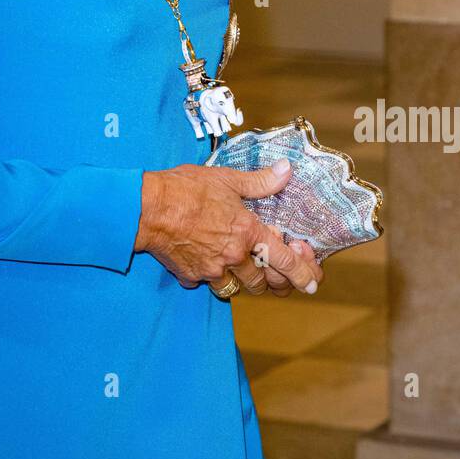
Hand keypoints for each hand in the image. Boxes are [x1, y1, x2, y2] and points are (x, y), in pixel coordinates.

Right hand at [134, 160, 323, 296]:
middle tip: (275, 273)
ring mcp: (211, 269)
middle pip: (262, 282)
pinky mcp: (190, 275)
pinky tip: (208, 261)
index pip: (285, 261)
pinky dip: (211, 276)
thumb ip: (260, 181)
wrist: (147, 207)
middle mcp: (233, 256)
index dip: (303, 274)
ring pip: (238, 288)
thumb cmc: (186, 189)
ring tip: (243, 266)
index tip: (312, 282)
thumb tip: (286, 171)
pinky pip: (207, 283)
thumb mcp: (227, 179)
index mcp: (247, 233)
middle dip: (272, 280)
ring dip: (244, 280)